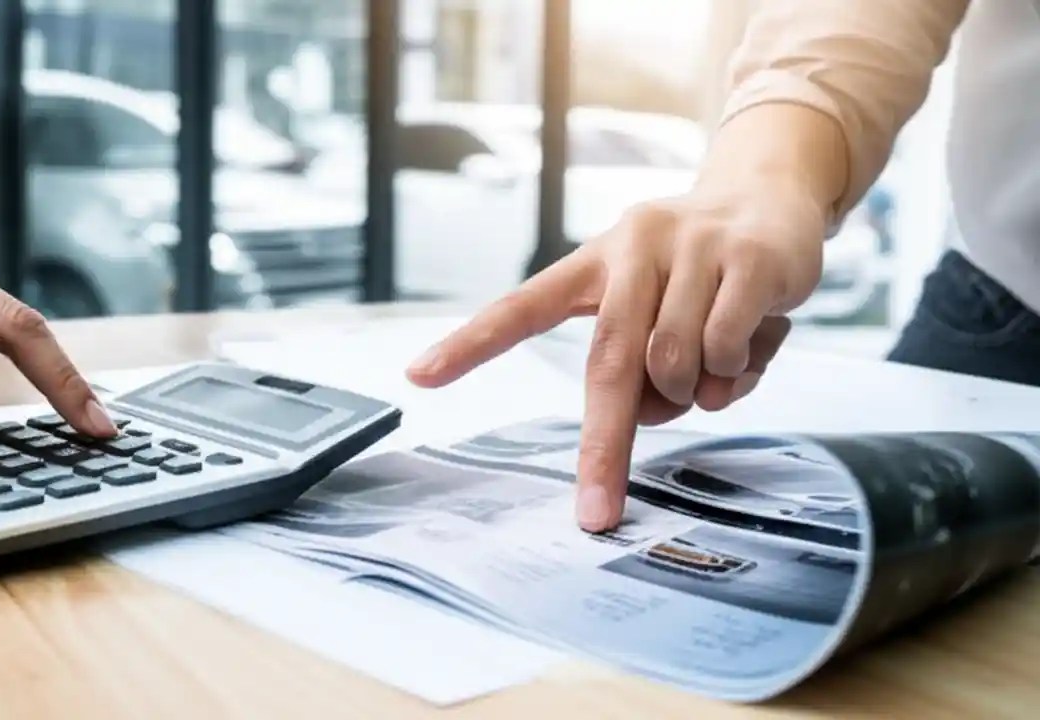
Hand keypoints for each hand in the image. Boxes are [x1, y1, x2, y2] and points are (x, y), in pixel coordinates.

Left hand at [406, 186, 825, 531]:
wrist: (774, 197)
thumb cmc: (699, 270)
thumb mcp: (656, 308)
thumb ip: (644, 365)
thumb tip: (657, 411)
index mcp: (594, 261)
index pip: (520, 306)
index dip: (469, 344)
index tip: (418, 376)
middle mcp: (632, 246)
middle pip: (607, 362)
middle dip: (603, 448)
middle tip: (598, 509)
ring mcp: (692, 247)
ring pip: (674, 363)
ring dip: (696, 391)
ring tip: (719, 364)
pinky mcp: (748, 259)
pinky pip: (728, 348)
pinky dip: (739, 370)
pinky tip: (755, 341)